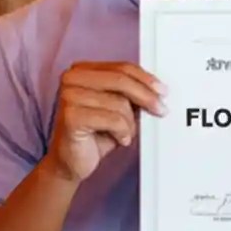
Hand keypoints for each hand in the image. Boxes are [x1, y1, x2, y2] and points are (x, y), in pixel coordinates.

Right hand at [45, 62, 166, 181]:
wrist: (71, 163)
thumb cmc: (94, 135)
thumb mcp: (117, 108)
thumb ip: (131, 94)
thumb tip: (157, 90)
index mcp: (81, 70)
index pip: (121, 68)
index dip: (145, 78)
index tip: (162, 91)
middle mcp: (71, 79)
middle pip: (121, 80)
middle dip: (146, 96)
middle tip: (161, 110)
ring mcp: (68, 96)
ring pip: (119, 102)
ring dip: (129, 123)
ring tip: (125, 133)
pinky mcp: (71, 116)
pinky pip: (113, 120)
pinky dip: (122, 132)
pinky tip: (119, 139)